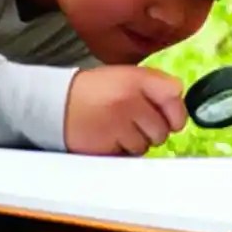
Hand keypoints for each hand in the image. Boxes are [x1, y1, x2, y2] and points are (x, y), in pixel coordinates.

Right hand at [64, 66, 186, 154]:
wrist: (52, 102)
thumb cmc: (95, 91)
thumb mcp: (126, 77)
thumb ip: (155, 88)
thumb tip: (180, 113)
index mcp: (137, 78)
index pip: (174, 94)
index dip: (176, 112)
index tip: (171, 119)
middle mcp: (129, 99)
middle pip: (164, 128)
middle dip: (153, 130)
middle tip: (134, 123)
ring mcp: (117, 123)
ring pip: (147, 145)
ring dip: (137, 142)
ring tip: (117, 129)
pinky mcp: (105, 144)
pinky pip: (128, 155)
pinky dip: (122, 151)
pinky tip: (108, 138)